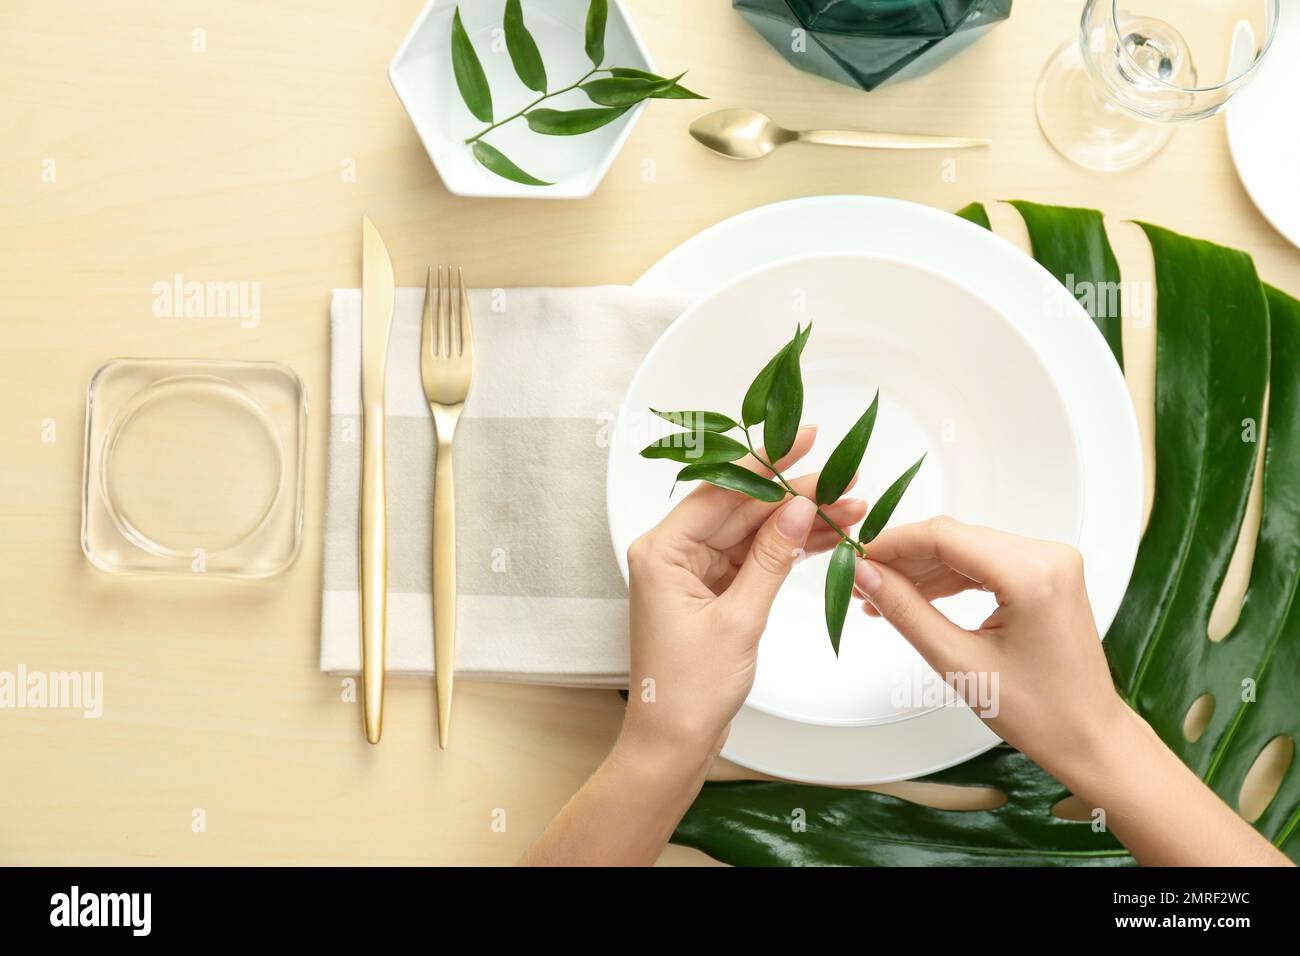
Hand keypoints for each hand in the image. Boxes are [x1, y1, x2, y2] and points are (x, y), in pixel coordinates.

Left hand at [620, 425, 865, 766]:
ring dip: (799, 522)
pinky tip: (825, 537)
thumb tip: (799, 509)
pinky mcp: (712, 593)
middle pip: (741, 509)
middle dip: (795, 494)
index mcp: (661, 551)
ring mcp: (693, 573)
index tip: (803, 439)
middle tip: (843, 478)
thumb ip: (770, 559)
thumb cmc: (686, 691)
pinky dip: (787, 551)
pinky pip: (753, 559)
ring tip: (850, 508)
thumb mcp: (738, 618)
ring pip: (752, 533)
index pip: (721, 491)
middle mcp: (672, 555)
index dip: (767, 464)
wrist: (674, 743)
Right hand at [853, 516, 1291, 865]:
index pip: (945, 537)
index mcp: (1033, 574)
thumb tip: (865, 575)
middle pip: (956, 537)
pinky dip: (951, 576)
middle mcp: (1049, 556)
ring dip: (925, 568)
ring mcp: (1052, 561)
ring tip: (884, 596)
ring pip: (968, 547)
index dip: (894, 544)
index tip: (859, 560)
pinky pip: (987, 561)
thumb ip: (906, 610)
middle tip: (864, 583)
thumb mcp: (957, 662)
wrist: (1088, 736)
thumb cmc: (1038, 712)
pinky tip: (920, 595)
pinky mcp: (1049, 573)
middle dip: (906, 558)